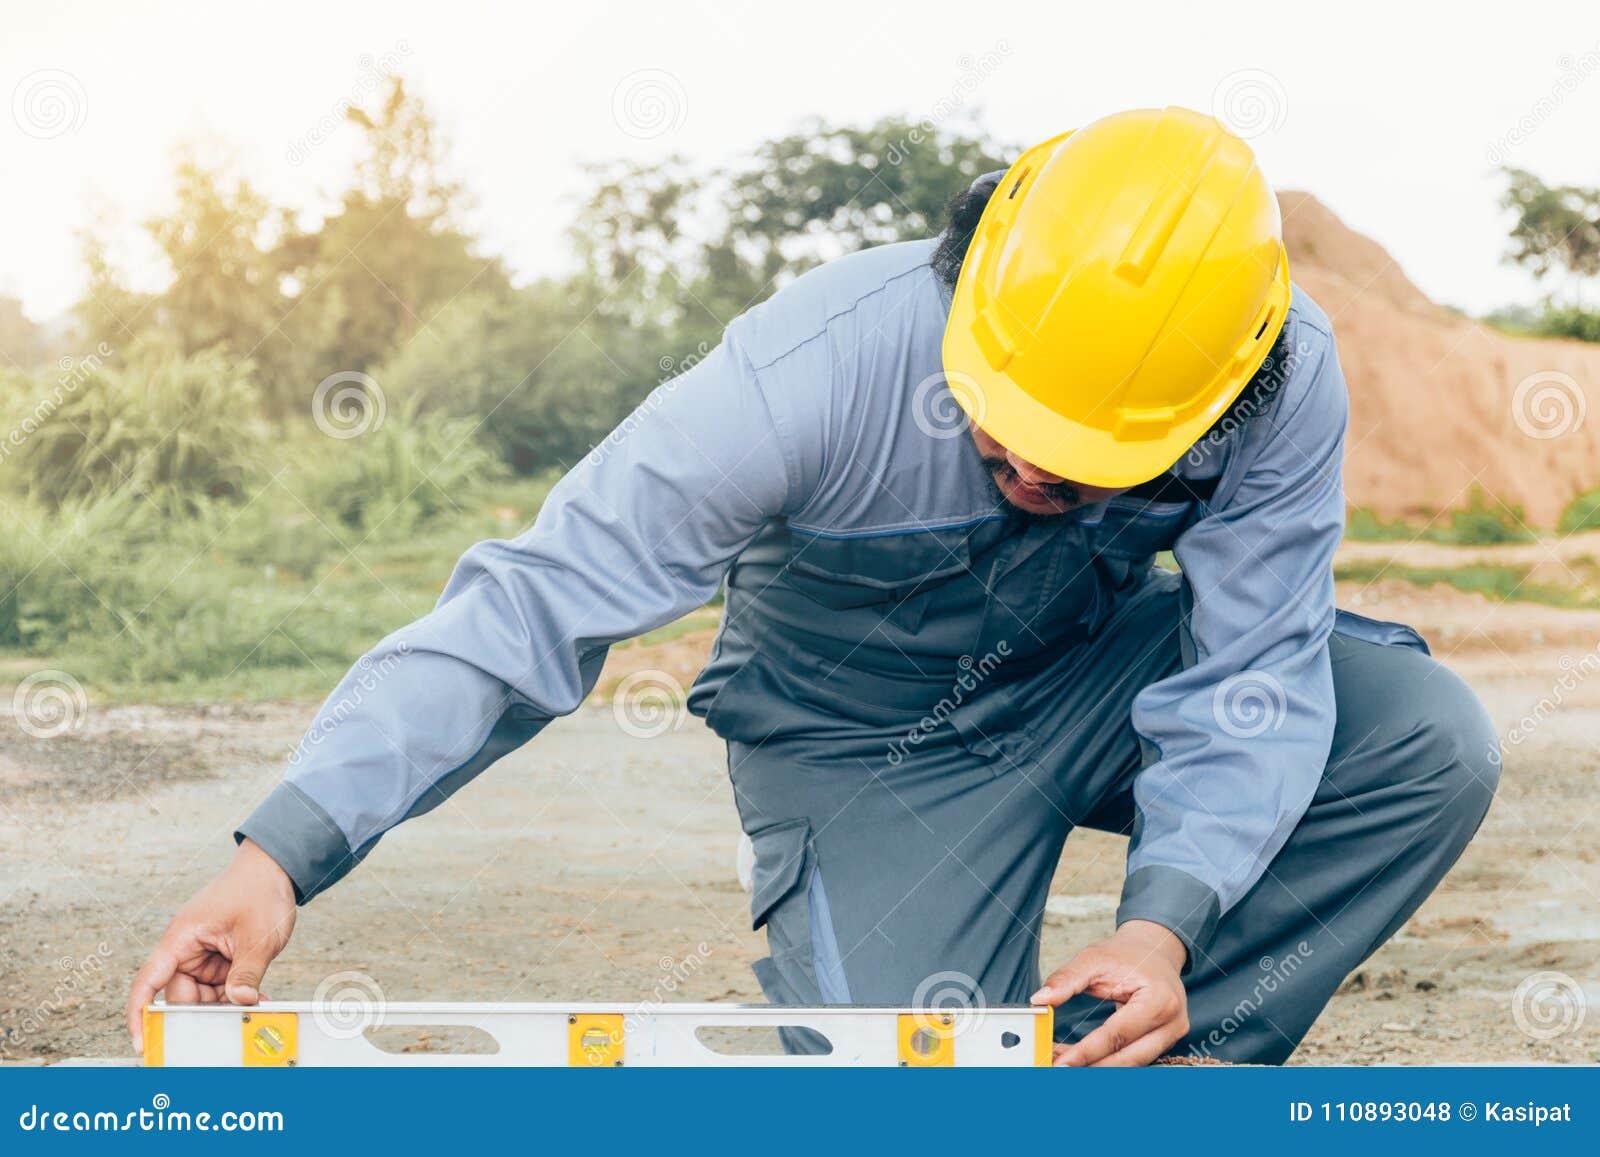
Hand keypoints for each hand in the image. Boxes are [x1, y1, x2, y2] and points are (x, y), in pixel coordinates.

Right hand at [125, 839, 296, 1054]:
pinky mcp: (222, 957)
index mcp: (182, 938)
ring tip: (252, 1006)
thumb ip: (247, 972)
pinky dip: (237, 994)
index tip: (140, 1041)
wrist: (275, 868)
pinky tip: (257, 999)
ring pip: (205, 994)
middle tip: (228, 1025)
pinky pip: (223, 985)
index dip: (139, 1013)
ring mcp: (206, 954)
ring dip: (225, 1004)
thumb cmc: (258, 890)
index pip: (149, 980)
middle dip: (202, 1012)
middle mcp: (188, 948)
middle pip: (182, 994)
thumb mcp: (257, 935)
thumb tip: (240, 1003)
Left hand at [1031, 919, 1188, 1066]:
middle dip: (1090, 1067)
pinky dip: (1107, 1062)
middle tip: (1057, 1069)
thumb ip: (1066, 979)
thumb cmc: (1127, 954)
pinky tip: (1081, 1059)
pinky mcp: (1164, 1042)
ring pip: (1132, 1064)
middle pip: (1128, 1059)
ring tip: (1064, 1063)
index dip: (1087, 1052)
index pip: (1117, 1035)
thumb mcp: (1093, 958)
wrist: (1155, 949)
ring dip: (1097, 1067)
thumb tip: (1040, 1000)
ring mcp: (1171, 1036)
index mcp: (1159, 1000)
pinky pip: (1133, 1059)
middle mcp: (1172, 1023)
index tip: (1060, 1063)